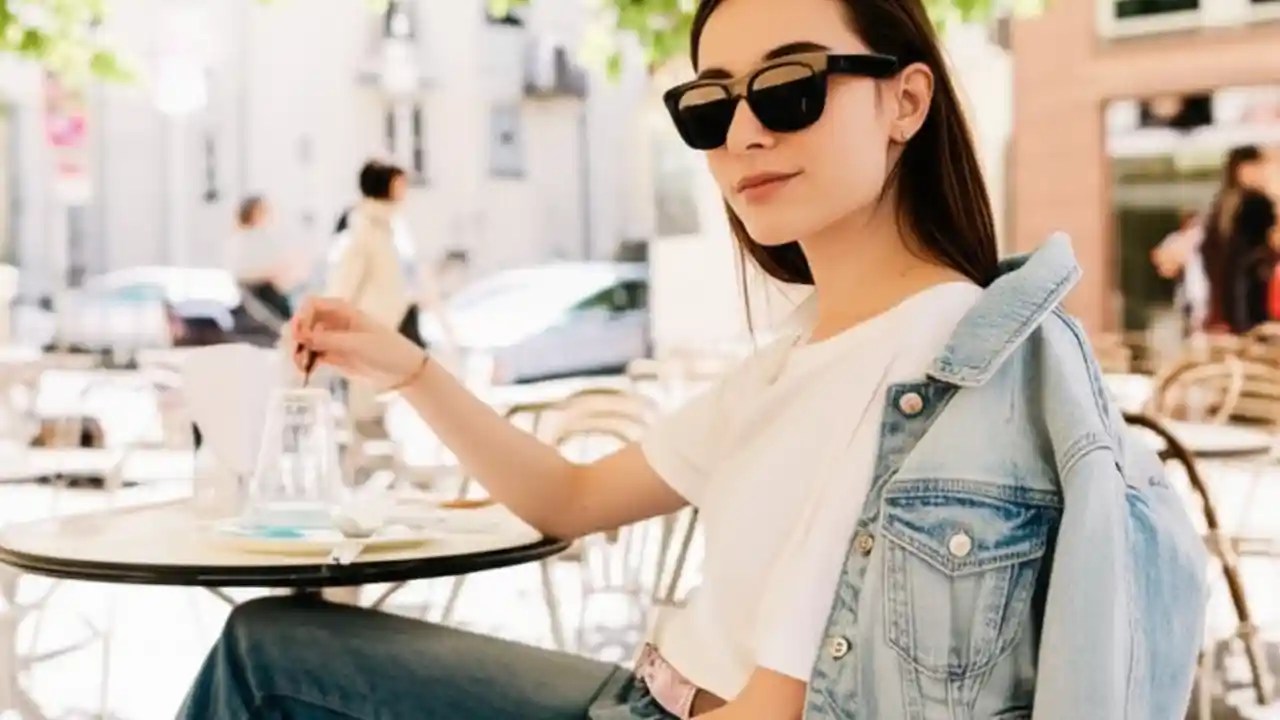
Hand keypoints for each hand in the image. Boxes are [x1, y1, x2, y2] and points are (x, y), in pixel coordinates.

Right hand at [290, 297, 423, 387]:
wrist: (404, 371)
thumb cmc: (386, 350)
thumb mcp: (357, 344)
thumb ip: (329, 340)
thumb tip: (301, 337)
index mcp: (343, 310)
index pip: (311, 304)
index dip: (301, 317)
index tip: (299, 335)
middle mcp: (335, 322)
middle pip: (304, 322)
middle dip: (296, 337)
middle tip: (295, 353)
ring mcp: (333, 339)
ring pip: (306, 340)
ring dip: (299, 351)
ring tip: (300, 367)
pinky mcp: (334, 356)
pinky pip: (313, 355)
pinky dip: (306, 362)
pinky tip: (306, 372)